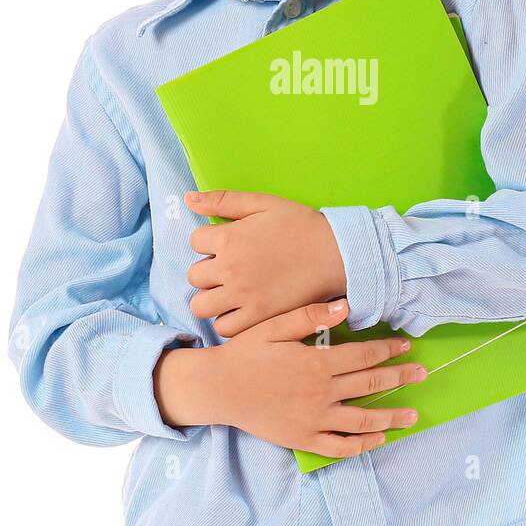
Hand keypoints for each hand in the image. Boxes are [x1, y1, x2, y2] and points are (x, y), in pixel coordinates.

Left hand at [185, 188, 346, 337]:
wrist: (336, 254)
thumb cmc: (301, 225)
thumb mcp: (263, 204)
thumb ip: (223, 200)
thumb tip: (189, 198)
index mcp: (228, 237)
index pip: (195, 241)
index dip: (210, 242)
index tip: (228, 244)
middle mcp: (229, 268)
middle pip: (194, 276)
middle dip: (208, 272)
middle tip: (230, 270)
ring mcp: (242, 296)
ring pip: (202, 305)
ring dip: (212, 299)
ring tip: (230, 293)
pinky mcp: (257, 317)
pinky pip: (224, 327)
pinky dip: (228, 320)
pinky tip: (241, 309)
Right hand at [208, 298, 427, 458]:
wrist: (218, 389)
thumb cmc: (245, 354)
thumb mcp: (274, 326)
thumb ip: (310, 316)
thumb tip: (345, 306)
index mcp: (316, 363)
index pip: (364, 355)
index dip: (388, 349)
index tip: (406, 346)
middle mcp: (320, 392)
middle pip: (370, 385)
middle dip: (400, 378)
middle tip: (422, 374)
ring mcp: (313, 419)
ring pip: (362, 420)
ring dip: (391, 417)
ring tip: (413, 415)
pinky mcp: (303, 438)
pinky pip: (339, 446)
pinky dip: (362, 445)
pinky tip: (378, 439)